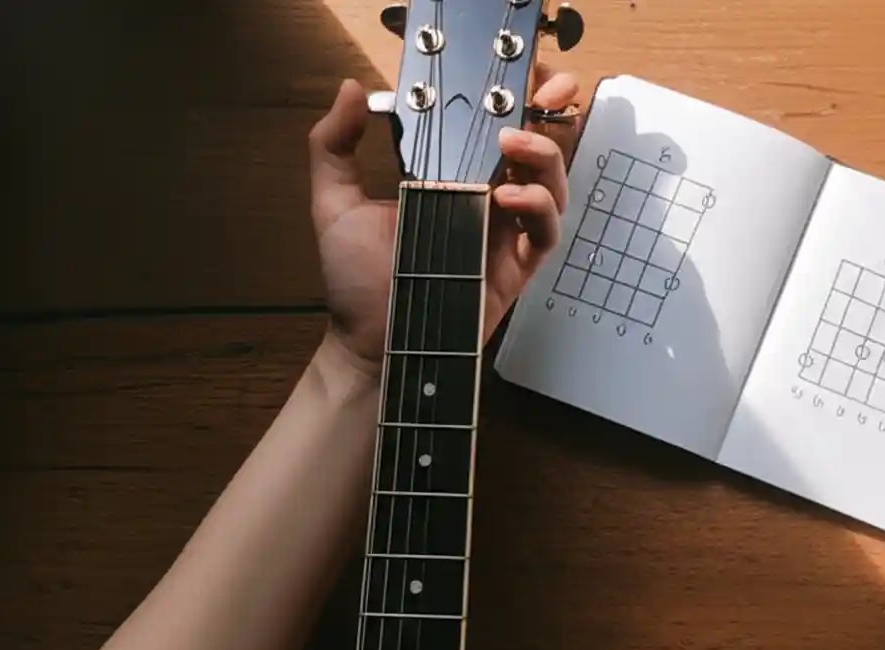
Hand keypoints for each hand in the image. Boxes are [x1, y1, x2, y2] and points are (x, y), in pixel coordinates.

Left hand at [306, 65, 579, 370]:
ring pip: (551, 185)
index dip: (513, 97)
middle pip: (536, 148)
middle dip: (550, 113)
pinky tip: (505, 200)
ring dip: (544, 155)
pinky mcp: (517, 267)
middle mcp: (486, 200)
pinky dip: (536, 208)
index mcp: (451, 177)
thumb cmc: (356, 279)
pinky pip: (546, 231)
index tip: (515, 72)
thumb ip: (334, 144)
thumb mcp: (334, 202)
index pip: (491, 127)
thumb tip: (351, 88)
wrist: (369, 342)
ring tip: (512, 143)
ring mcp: (506, 234)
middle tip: (548, 91)